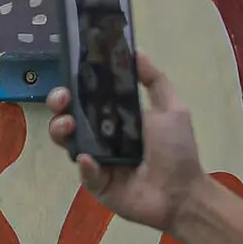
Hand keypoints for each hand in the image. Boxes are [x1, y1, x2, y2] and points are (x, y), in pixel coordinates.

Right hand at [46, 51, 206, 233]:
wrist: (183, 192)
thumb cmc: (178, 150)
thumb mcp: (172, 108)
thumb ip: (155, 80)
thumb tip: (136, 51)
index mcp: (116, 118)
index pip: (87, 99)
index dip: (75, 88)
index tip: (70, 79)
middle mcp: (102, 138)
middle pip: (69, 119)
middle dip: (59, 107)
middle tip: (62, 101)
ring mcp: (97, 162)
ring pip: (69, 144)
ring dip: (61, 131)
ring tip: (67, 126)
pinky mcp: (97, 185)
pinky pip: (84, 173)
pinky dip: (85, 165)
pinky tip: (90, 158)